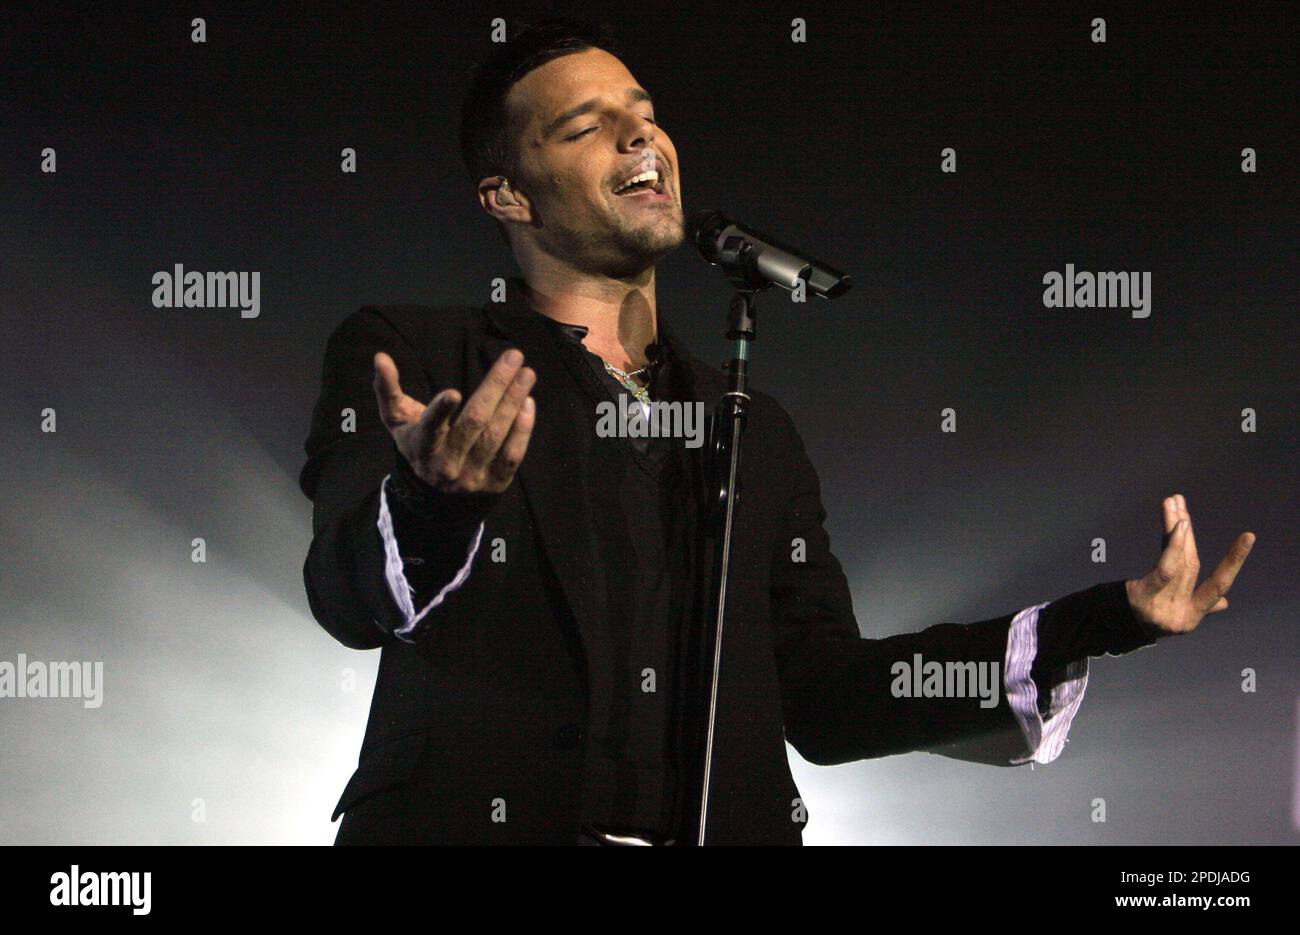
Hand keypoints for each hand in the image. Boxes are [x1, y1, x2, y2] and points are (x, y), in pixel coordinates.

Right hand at [372, 348, 535, 494]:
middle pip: (474, 422)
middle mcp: (447, 464)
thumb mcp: (398, 421)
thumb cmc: (419, 445)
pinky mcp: (495, 483)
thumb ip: (387, 389)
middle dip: (496, 386)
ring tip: (526, 374)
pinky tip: (528, 402)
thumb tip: (380, 357)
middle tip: (513, 356)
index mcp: (421, 447)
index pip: (430, 429)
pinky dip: (522, 429)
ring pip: (495, 435)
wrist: (438, 497)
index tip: (453, 392)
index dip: (441, 411)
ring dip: (513, 401)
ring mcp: (473, 475)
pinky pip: (512, 455)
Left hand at [1125, 494, 1254, 634]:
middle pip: (1190, 563)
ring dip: (1176, 528)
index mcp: (1192, 614)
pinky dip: (1173, 546)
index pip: (1218, 584)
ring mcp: (1165, 607)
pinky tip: (1178, 525)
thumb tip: (1224, 602)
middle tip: (1179, 500)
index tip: (1248, 536)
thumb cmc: (1143, 620)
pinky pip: (1165, 569)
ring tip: (1174, 502)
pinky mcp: (1146, 598)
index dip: (1234, 562)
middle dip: (1187, 531)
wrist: (1110, 631)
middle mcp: (1182, 611)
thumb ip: (1200, 606)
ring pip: (1179, 560)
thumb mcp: (1172, 614)